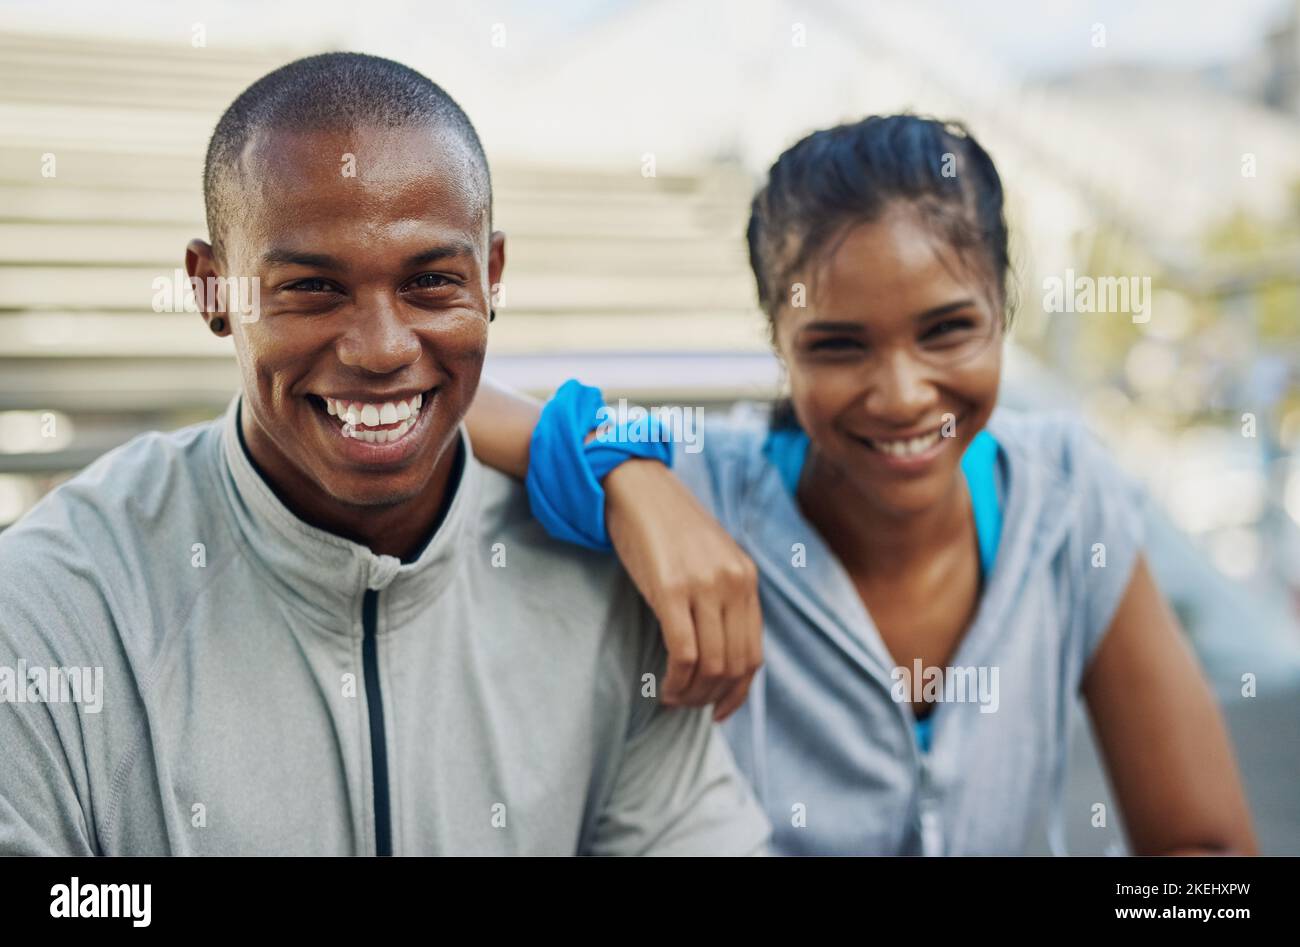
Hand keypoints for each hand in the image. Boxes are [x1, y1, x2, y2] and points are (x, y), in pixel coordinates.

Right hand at [603, 459, 762, 720]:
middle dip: (712, 696)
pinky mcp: (671, 589)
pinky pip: (683, 652)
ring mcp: (704, 586)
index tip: (720, 710)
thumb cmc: (665, 529)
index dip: (739, 691)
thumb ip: (720, 597)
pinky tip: (664, 688)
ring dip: (692, 693)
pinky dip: (676, 680)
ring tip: (674, 699)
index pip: (754, 653)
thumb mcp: (708, 560)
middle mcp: (733, 583)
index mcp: (746, 579)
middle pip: (734, 664)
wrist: (637, 488)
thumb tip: (717, 653)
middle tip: (688, 706)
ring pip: (711, 663)